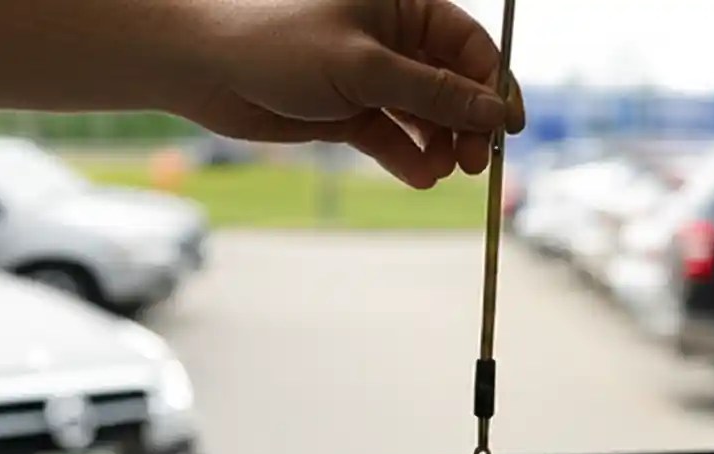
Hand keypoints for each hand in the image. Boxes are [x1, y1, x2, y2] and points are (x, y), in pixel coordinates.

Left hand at [178, 0, 525, 188]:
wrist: (205, 70)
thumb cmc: (278, 44)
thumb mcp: (365, 68)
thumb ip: (434, 93)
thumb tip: (494, 112)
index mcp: (404, 6)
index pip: (470, 46)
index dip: (495, 87)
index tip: (508, 129)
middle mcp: (393, 39)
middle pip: (453, 85)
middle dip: (468, 124)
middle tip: (475, 163)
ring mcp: (371, 77)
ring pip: (425, 115)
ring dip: (440, 145)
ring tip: (443, 172)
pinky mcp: (349, 111)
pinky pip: (393, 136)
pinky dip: (407, 156)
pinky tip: (419, 176)